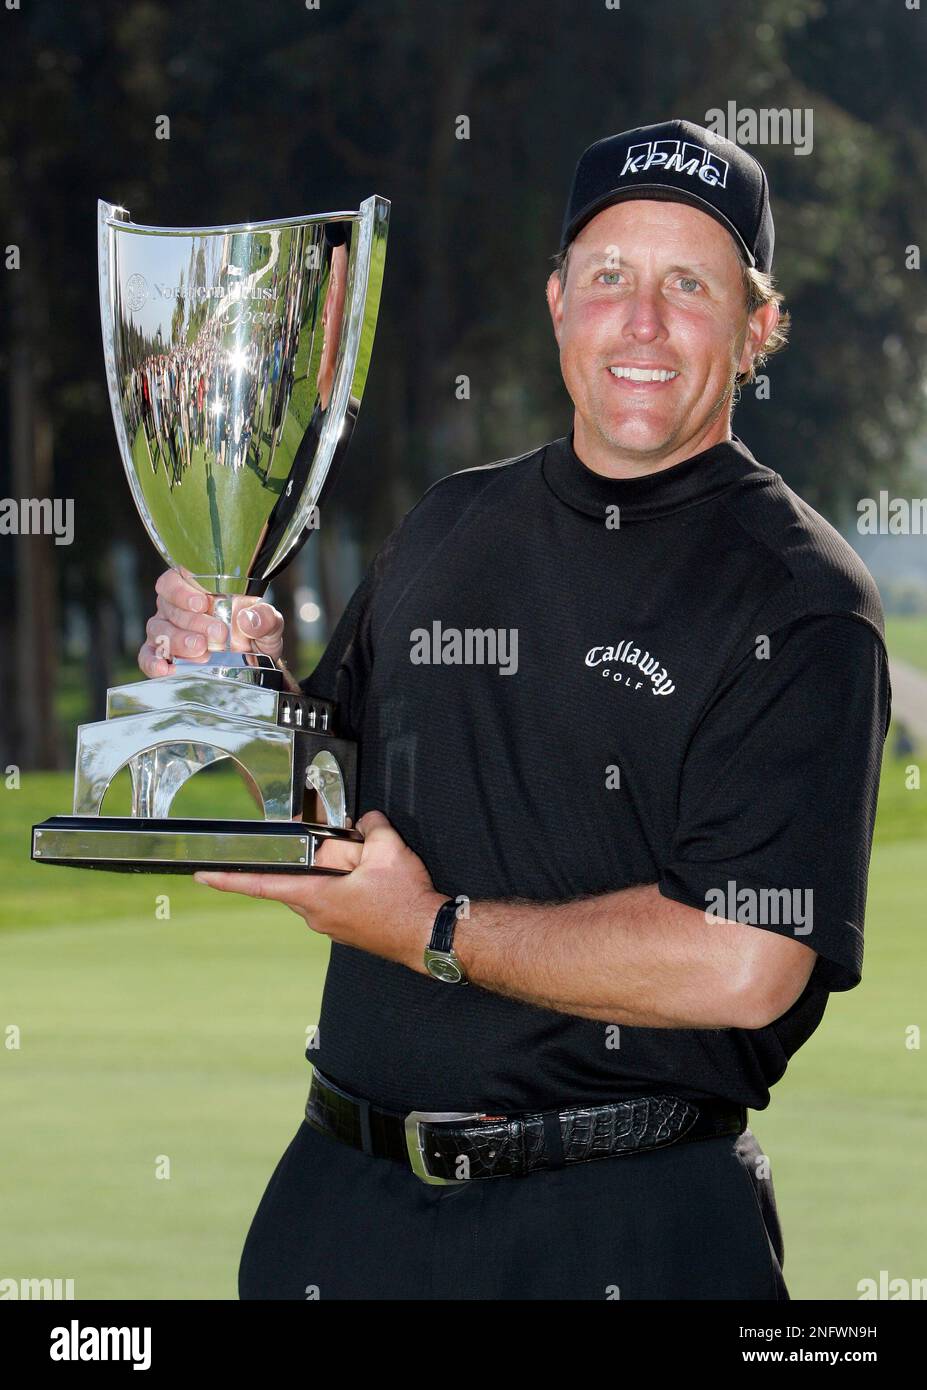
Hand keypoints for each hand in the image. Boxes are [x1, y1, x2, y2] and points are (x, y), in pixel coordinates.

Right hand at [138, 567, 284, 677]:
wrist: (256, 665)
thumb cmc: (256, 634)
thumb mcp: (268, 624)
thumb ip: (264, 618)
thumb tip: (249, 619)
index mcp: (196, 588)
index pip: (174, 579)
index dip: (182, 590)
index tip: (201, 603)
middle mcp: (176, 607)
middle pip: (168, 607)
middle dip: (192, 621)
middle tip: (216, 634)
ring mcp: (166, 631)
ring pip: (158, 630)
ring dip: (178, 641)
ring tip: (202, 652)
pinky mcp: (162, 655)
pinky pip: (148, 656)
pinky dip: (154, 663)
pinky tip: (167, 670)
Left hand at [193, 810, 445, 973]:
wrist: (429, 937)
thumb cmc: (406, 903)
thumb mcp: (389, 851)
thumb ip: (371, 826)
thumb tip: (364, 820)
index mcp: (316, 897)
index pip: (262, 885)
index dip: (229, 878)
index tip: (202, 876)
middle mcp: (316, 915)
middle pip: (302, 876)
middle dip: (323, 859)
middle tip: (355, 855)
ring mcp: (330, 925)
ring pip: (322, 885)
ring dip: (341, 872)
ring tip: (373, 870)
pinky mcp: (346, 928)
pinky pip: (337, 896)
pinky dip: (351, 883)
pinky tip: (375, 880)